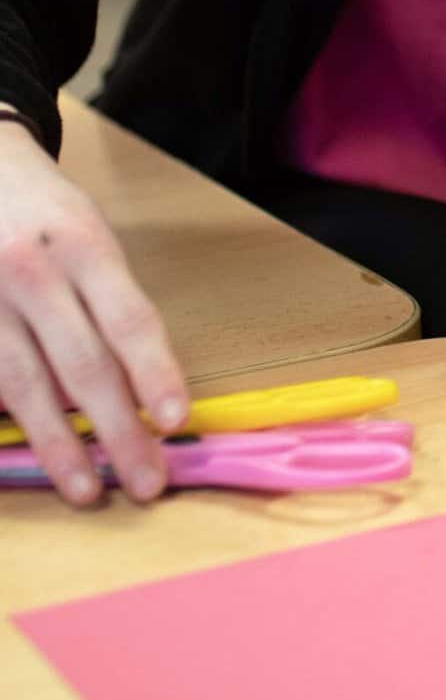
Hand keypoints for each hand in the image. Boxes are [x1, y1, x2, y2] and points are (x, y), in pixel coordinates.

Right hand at [0, 118, 187, 504]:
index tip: (176, 420)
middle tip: (148, 481)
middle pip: (83, 364)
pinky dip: (9, 418)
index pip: (130, 320)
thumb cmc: (44, 210)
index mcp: (83, 244)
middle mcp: (32, 272)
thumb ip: (108, 300)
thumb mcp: (88, 234)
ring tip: (89, 489)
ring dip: (61, 445)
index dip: (155, 373)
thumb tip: (136, 383)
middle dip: (119, 430)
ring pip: (25, 385)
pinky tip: (27, 454)